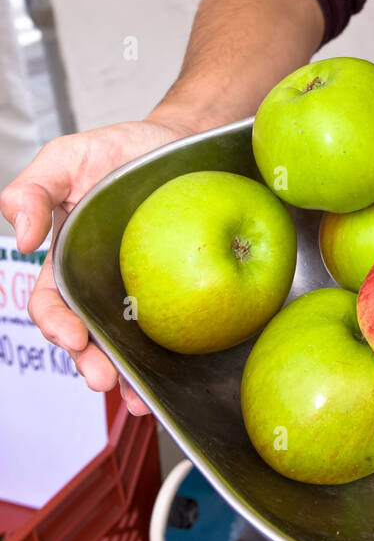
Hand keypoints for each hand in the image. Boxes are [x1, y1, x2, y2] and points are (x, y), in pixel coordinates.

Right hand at [0, 118, 197, 414]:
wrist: (184, 143)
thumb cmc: (122, 150)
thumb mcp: (68, 156)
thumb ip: (33, 189)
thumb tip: (21, 237)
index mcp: (66, 260)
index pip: (51, 305)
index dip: (55, 325)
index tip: (71, 337)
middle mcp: (99, 286)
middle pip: (87, 339)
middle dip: (90, 365)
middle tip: (105, 378)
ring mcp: (140, 295)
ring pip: (126, 348)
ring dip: (127, 378)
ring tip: (138, 397)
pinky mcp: (178, 297)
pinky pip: (172, 334)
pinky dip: (170, 363)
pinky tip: (175, 381)